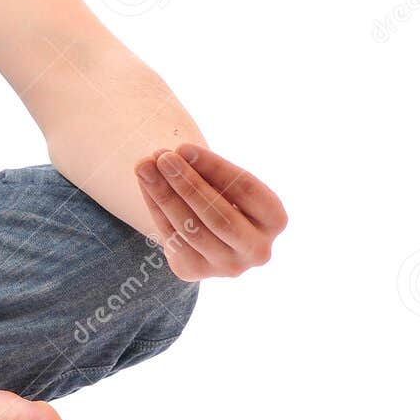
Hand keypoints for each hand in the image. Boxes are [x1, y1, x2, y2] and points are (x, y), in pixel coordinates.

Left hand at [133, 144, 286, 281]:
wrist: (203, 222)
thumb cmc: (217, 189)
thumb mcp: (218, 176)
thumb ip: (199, 167)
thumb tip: (164, 158)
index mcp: (274, 220)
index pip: (246, 190)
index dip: (213, 167)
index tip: (183, 147)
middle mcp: (258, 250)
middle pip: (221, 218)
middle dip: (189, 185)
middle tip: (162, 158)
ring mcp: (228, 267)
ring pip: (192, 231)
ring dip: (164, 195)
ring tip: (145, 166)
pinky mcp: (196, 272)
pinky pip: (172, 238)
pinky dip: (155, 207)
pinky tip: (145, 183)